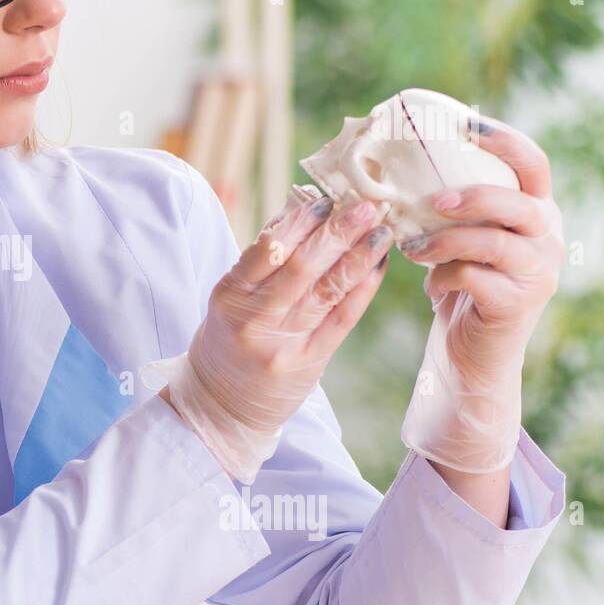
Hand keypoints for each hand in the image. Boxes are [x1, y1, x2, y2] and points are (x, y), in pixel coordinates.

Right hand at [156, 190, 394, 480]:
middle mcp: (255, 319)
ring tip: (382, 229)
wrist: (221, 404)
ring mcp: (283, 343)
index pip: (267, 250)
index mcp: (229, 296)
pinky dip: (363, 288)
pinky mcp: (310, 361)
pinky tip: (378, 265)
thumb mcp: (229, 298)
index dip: (299, 223)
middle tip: (367, 205)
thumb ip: (261, 258)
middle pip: (301, 268)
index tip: (326, 200)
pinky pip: (342, 318)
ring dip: (359, 256)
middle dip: (338, 232)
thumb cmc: (227, 338)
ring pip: (327, 290)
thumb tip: (298, 207)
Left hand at [400, 118, 563, 384]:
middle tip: (432, 202)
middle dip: (472, 196)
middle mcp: (545, 237)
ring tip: (413, 248)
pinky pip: (475, 277)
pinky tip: (430, 283)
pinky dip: (442, 276)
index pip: (533, 164)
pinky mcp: (517, 303)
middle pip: (518, 201)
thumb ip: (450, 207)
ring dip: (445, 240)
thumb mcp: (458, 238)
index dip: (503, 140)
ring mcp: (537, 272)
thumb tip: (395, 168)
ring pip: (494, 241)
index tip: (464, 123)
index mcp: (534, 211)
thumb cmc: (460, 283)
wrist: (470, 350)